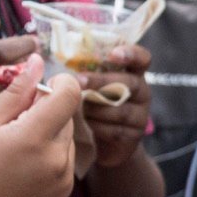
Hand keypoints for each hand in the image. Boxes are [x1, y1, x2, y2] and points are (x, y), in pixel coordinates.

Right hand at [0, 55, 80, 196]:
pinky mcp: (65, 192)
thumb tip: (38, 62)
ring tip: (15, 149)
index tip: (41, 86)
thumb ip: (16, 91)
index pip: (70, 94)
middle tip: (13, 124)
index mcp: (36, 137)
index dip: (59, 82)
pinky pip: (66, 159)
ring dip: (49, 133)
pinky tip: (23, 166)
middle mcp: (58, 158)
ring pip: (67, 137)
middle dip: (46, 111)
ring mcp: (64, 178)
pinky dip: (51, 154)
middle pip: (67, 115)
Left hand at [80, 42, 152, 172]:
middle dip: (102, 81)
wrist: (105, 142)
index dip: (131, 54)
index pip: (142, 58)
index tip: (112, 55)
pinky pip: (116, 130)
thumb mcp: (92, 86)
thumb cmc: (95, 104)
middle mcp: (142, 92)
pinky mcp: (135, 135)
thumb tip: (54, 71)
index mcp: (133, 73)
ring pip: (121, 109)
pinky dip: (98, 126)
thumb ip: (83, 73)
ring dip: (96, 108)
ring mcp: (141, 115)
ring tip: (79, 107)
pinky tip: (88, 124)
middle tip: (79, 81)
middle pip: (129, 83)